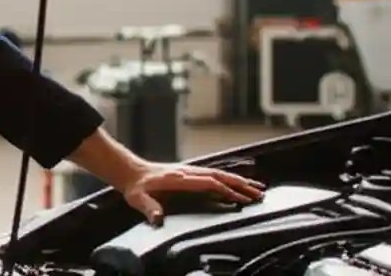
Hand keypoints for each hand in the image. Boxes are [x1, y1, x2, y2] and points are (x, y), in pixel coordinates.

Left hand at [117, 162, 265, 224]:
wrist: (131, 171)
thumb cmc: (136, 186)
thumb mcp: (138, 198)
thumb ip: (148, 208)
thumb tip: (157, 218)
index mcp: (179, 178)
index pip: (209, 183)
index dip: (226, 190)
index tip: (242, 198)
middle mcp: (187, 172)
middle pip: (220, 176)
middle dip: (241, 184)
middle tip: (260, 193)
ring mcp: (190, 172)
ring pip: (220, 174)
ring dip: (239, 181)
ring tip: (257, 188)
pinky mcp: (190, 174)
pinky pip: (214, 176)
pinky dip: (229, 180)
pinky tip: (238, 185)